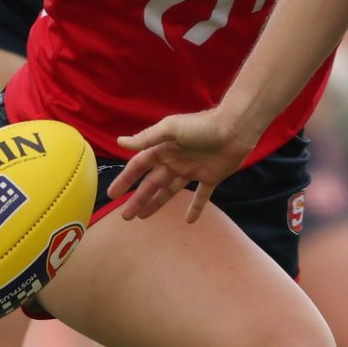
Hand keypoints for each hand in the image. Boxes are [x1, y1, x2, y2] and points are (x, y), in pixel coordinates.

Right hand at [111, 108, 253, 222]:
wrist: (235, 128)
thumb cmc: (202, 125)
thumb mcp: (170, 129)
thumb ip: (147, 137)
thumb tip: (120, 141)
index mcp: (164, 148)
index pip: (139, 166)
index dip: (126, 179)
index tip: (113, 194)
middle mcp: (175, 160)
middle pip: (152, 183)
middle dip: (138, 198)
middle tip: (126, 216)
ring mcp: (192, 170)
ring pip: (170, 191)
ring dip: (157, 203)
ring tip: (143, 217)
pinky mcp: (211, 177)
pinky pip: (202, 196)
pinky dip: (196, 208)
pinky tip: (189, 221)